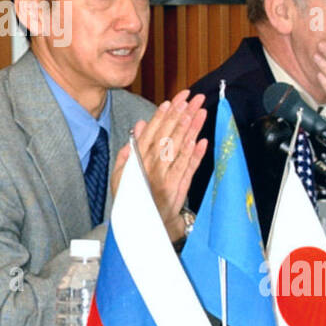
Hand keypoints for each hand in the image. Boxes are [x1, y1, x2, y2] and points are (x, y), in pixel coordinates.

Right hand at [110, 90, 206, 242]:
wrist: (142, 228)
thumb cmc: (132, 197)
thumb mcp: (122, 174)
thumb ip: (130, 149)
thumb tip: (140, 125)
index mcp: (137, 163)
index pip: (152, 134)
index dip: (163, 117)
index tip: (172, 101)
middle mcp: (152, 169)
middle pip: (169, 137)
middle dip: (181, 115)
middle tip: (192, 97)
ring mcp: (167, 179)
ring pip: (180, 149)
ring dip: (191, 128)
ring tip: (200, 110)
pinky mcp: (179, 189)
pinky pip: (189, 169)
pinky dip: (196, 154)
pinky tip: (204, 140)